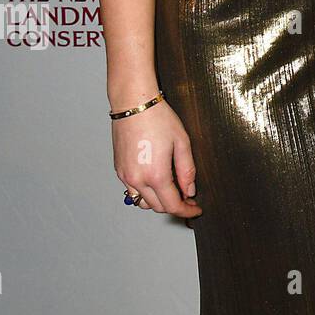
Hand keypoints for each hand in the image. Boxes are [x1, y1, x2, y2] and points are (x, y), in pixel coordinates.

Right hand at [112, 101, 202, 217]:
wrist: (134, 104)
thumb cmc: (159, 118)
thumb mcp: (182, 142)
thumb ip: (187, 170)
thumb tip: (189, 190)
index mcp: (155, 174)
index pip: (172, 204)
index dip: (186, 210)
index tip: (195, 209)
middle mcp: (137, 179)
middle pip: (157, 207)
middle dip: (174, 206)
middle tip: (188, 197)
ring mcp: (125, 176)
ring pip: (143, 202)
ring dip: (159, 201)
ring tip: (173, 190)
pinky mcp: (118, 170)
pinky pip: (133, 190)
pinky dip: (146, 192)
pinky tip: (157, 180)